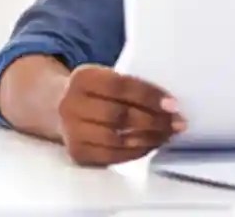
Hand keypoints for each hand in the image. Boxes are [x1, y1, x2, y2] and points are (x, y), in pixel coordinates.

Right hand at [57, 65, 185, 165]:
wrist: (57, 106)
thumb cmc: (93, 92)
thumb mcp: (104, 77)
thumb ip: (129, 86)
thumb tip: (168, 104)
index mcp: (82, 78)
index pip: (120, 87)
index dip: (148, 96)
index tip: (173, 104)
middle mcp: (72, 105)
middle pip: (120, 116)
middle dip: (154, 120)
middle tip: (178, 122)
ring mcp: (72, 131)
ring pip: (118, 139)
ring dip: (149, 138)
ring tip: (168, 134)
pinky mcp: (77, 152)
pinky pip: (113, 156)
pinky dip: (137, 152)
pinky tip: (151, 144)